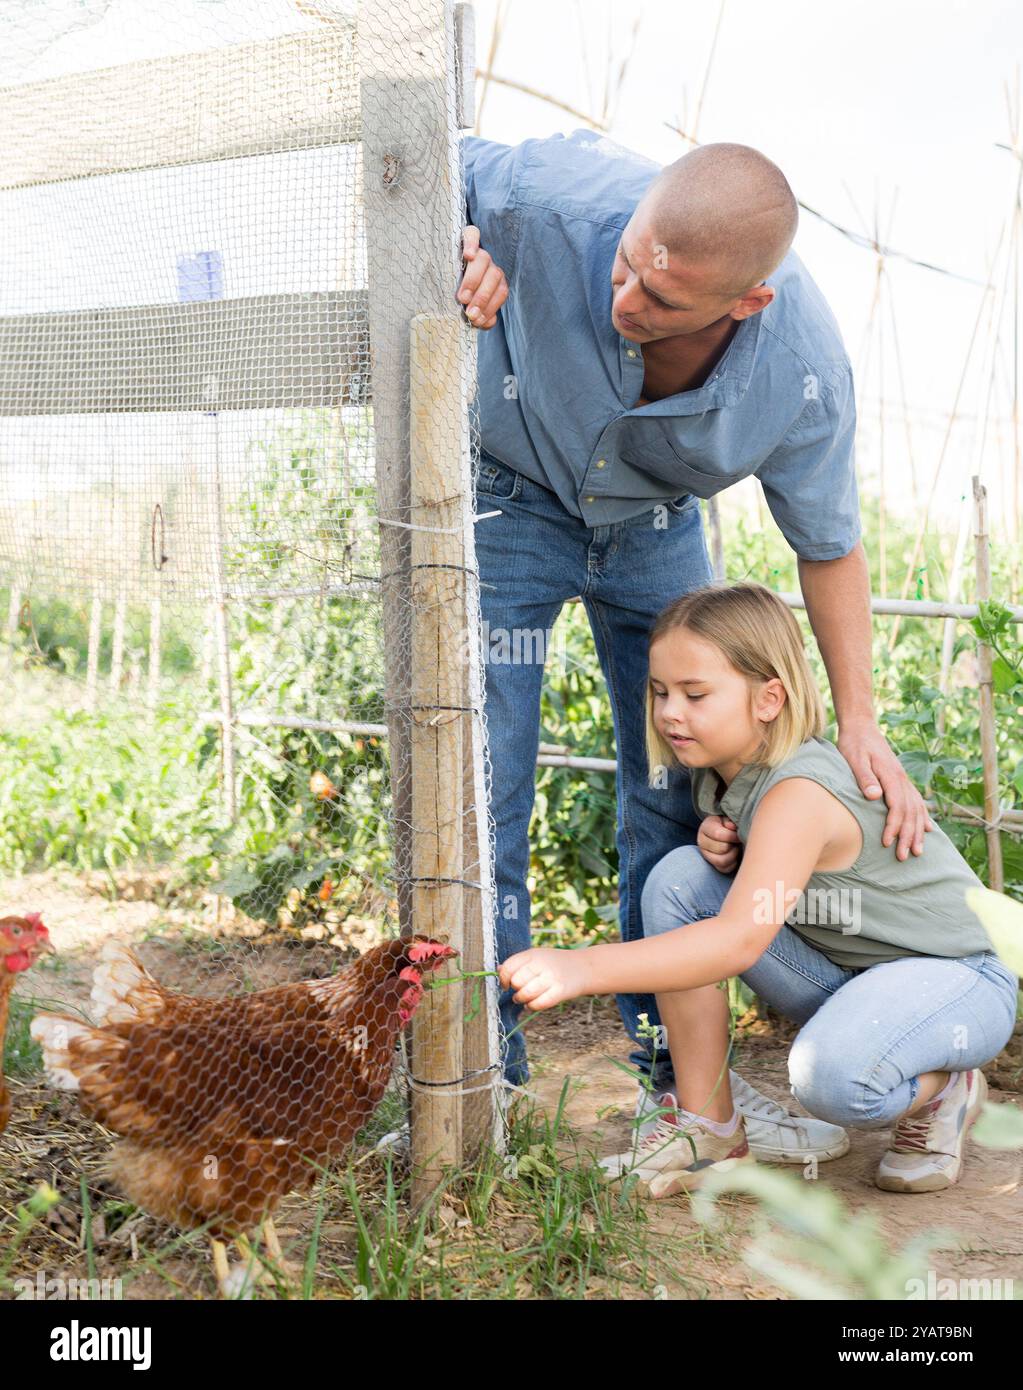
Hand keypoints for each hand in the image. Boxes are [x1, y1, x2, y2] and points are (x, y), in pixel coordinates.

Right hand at [456, 226, 507, 328]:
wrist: (444, 263)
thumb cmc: (457, 291)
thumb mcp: (468, 305)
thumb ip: (479, 314)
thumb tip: (484, 323)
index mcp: (495, 282)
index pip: (501, 291)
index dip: (492, 306)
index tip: (477, 320)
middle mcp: (490, 265)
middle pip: (494, 276)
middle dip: (482, 297)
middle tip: (468, 311)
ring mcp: (479, 250)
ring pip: (484, 260)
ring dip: (474, 281)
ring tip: (462, 297)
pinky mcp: (467, 235)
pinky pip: (473, 234)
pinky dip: (472, 244)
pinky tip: (468, 256)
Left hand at [498, 946, 589, 1011]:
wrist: (583, 968)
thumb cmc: (555, 963)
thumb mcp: (536, 956)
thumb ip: (518, 963)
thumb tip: (497, 970)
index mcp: (533, 954)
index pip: (509, 967)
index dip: (503, 978)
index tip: (504, 985)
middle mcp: (542, 964)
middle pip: (516, 982)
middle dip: (514, 989)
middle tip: (519, 990)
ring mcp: (551, 978)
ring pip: (525, 994)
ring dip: (520, 999)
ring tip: (523, 999)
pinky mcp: (560, 992)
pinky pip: (538, 1004)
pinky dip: (531, 1006)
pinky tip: (531, 1004)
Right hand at [696, 814, 741, 872]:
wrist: (727, 830)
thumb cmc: (729, 824)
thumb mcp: (729, 818)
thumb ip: (730, 820)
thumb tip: (731, 826)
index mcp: (706, 827)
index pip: (718, 834)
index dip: (732, 835)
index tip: (738, 833)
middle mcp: (702, 842)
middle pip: (722, 848)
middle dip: (733, 845)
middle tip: (738, 841)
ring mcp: (706, 855)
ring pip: (722, 861)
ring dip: (733, 855)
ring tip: (736, 848)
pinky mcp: (713, 865)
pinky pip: (724, 869)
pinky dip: (732, 864)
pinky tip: (735, 856)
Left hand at [837, 719, 933, 860]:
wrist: (861, 727)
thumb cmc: (854, 744)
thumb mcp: (854, 758)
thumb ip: (864, 777)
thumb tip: (874, 796)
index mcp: (891, 776)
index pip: (897, 807)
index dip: (893, 826)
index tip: (887, 843)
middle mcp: (902, 779)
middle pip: (910, 812)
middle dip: (908, 836)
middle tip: (905, 857)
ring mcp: (903, 780)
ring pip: (917, 809)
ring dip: (918, 831)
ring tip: (918, 851)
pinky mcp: (901, 780)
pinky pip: (917, 802)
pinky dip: (923, 817)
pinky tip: (928, 829)